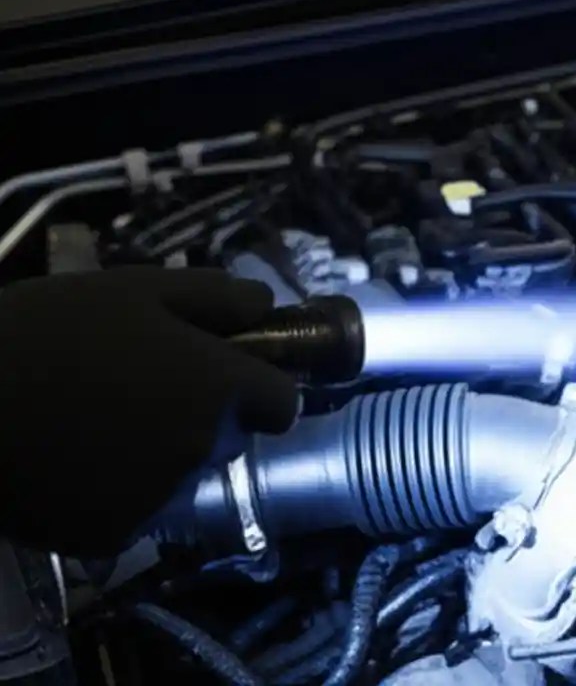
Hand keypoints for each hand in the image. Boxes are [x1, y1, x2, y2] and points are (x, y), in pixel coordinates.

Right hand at [0, 268, 297, 555]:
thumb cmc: (46, 333)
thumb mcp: (133, 290)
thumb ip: (216, 297)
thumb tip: (267, 307)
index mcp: (220, 389)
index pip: (281, 402)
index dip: (257, 386)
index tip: (221, 373)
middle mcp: (204, 449)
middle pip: (232, 437)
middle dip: (204, 415)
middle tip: (139, 386)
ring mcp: (161, 498)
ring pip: (185, 474)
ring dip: (161, 452)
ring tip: (95, 420)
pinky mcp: (113, 534)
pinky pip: (136, 510)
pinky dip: (116, 490)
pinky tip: (70, 460)